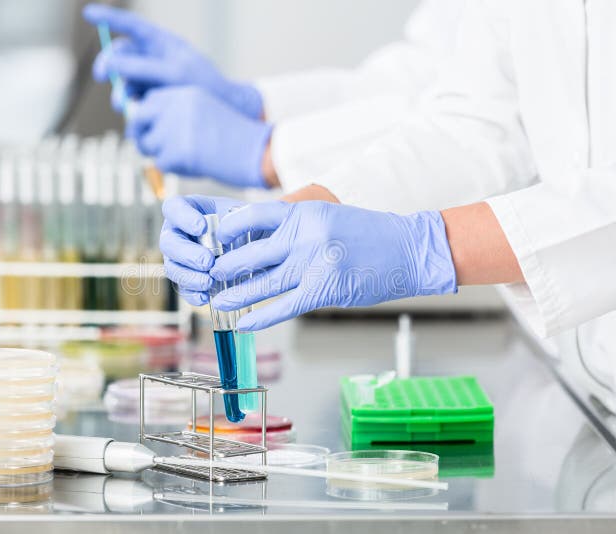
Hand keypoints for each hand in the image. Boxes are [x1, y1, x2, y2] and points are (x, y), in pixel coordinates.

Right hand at [83, 3, 263, 118]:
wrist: (225, 114)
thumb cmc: (205, 87)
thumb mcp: (175, 74)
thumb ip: (143, 67)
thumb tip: (113, 64)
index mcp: (163, 44)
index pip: (132, 27)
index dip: (110, 18)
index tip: (88, 13)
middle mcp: (155, 60)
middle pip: (121, 56)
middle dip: (109, 64)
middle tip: (103, 75)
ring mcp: (153, 81)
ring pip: (125, 82)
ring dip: (120, 92)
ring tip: (123, 104)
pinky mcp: (154, 101)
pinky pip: (134, 102)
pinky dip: (131, 109)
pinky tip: (134, 116)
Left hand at [126, 86, 271, 187]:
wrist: (259, 151)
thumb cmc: (238, 138)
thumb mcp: (206, 114)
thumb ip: (178, 116)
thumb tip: (147, 133)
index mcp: (185, 93)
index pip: (150, 100)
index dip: (146, 117)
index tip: (148, 131)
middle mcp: (176, 106)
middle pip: (139, 119)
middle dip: (140, 135)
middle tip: (149, 149)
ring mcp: (175, 128)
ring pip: (149, 145)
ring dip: (162, 156)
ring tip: (188, 159)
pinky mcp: (177, 151)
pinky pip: (162, 164)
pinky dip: (175, 169)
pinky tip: (196, 166)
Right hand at [159, 195, 245, 305]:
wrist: (256, 245)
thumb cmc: (248, 224)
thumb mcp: (246, 214)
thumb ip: (239, 217)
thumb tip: (230, 231)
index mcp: (189, 209)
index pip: (173, 208)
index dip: (182, 217)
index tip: (201, 227)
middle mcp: (178, 232)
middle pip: (168, 242)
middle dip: (186, 253)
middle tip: (207, 262)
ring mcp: (179, 257)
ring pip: (172, 267)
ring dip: (188, 276)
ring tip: (208, 282)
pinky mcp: (187, 278)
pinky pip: (182, 288)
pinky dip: (192, 294)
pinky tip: (205, 297)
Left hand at [209, 201, 457, 329]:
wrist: (407, 249)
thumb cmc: (367, 233)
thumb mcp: (326, 216)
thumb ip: (294, 227)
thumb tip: (258, 242)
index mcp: (303, 212)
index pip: (252, 216)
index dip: (228, 229)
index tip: (214, 240)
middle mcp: (305, 236)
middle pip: (251, 253)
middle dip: (225, 267)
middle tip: (208, 276)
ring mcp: (313, 264)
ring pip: (262, 282)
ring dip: (235, 295)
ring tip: (217, 302)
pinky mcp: (323, 290)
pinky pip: (283, 306)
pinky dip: (260, 316)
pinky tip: (244, 323)